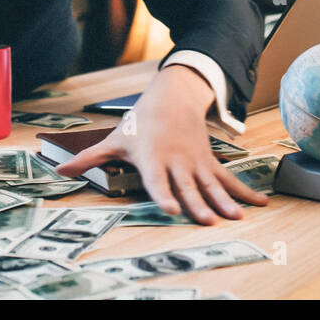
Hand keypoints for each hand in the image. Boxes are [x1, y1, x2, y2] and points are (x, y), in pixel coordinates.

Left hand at [53, 65, 267, 223]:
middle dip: (199, 204)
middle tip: (210, 221)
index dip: (164, 195)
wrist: (172, 97)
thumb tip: (58, 171)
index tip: (171, 209)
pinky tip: (260, 204)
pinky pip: (228, 179)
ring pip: (212, 184)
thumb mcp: (115, 140)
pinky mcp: (209, 162)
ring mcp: (195, 163)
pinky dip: (245, 191)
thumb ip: (90, 159)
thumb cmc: (139, 124)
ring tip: (238, 217)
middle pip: (188, 187)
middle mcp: (176, 163)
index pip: (157, 181)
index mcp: (152, 160)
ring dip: (226, 201)